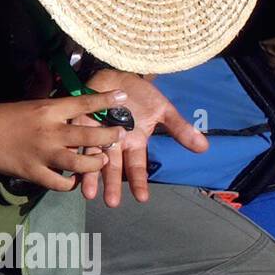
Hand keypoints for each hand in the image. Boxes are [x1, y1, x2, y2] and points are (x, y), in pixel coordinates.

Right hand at [0, 91, 127, 192]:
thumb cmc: (2, 115)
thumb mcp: (27, 100)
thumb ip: (43, 89)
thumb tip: (46, 66)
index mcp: (47, 109)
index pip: (82, 103)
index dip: (105, 100)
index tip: (123, 98)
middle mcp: (49, 132)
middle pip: (89, 136)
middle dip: (109, 136)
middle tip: (119, 135)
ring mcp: (43, 154)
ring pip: (80, 163)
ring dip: (95, 163)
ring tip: (102, 160)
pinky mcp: (34, 173)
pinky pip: (60, 183)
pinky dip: (70, 183)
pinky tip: (73, 180)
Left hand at [76, 70, 207, 205]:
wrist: (122, 72)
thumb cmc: (142, 94)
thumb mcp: (164, 110)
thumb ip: (180, 129)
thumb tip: (204, 147)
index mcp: (134, 143)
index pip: (137, 166)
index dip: (139, 181)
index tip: (142, 198)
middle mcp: (114, 143)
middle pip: (113, 167)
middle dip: (111, 184)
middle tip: (111, 202)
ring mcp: (97, 132)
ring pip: (92, 156)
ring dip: (90, 174)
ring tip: (88, 193)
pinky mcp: (81, 119)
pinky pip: (77, 136)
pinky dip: (75, 148)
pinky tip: (70, 161)